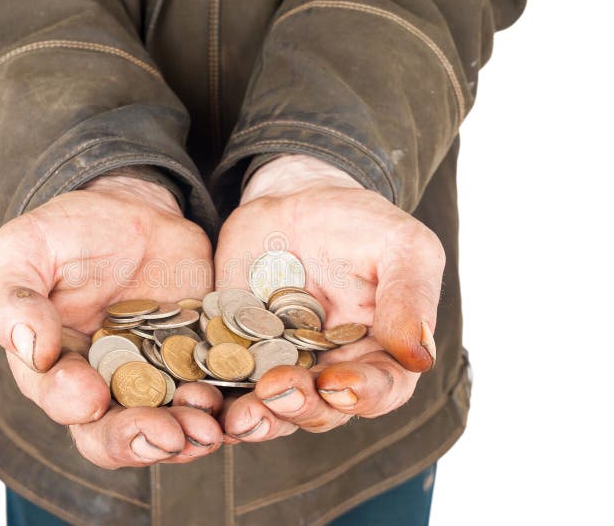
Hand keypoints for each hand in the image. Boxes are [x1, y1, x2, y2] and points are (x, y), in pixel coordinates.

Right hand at [0, 171, 223, 467]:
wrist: (132, 212)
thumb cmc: (67, 233)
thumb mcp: (25, 250)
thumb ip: (13, 299)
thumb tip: (34, 351)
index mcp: (59, 369)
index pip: (62, 403)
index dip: (74, 407)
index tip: (90, 396)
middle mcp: (108, 386)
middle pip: (119, 434)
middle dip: (141, 441)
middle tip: (167, 436)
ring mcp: (159, 378)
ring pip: (172, 424)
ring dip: (189, 433)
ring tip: (208, 426)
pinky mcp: (201, 361)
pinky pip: (218, 393)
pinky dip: (228, 404)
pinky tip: (237, 401)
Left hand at [214, 155, 444, 441]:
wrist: (293, 203)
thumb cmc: (359, 224)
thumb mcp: (400, 247)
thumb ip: (411, 297)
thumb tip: (421, 355)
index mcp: (380, 354)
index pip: (381, 390)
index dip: (362, 395)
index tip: (338, 384)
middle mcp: (331, 373)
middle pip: (321, 410)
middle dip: (299, 407)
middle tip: (276, 390)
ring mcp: (281, 368)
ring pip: (271, 410)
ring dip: (256, 417)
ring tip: (239, 411)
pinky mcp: (237, 356)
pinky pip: (225, 386)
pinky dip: (213, 396)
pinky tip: (199, 395)